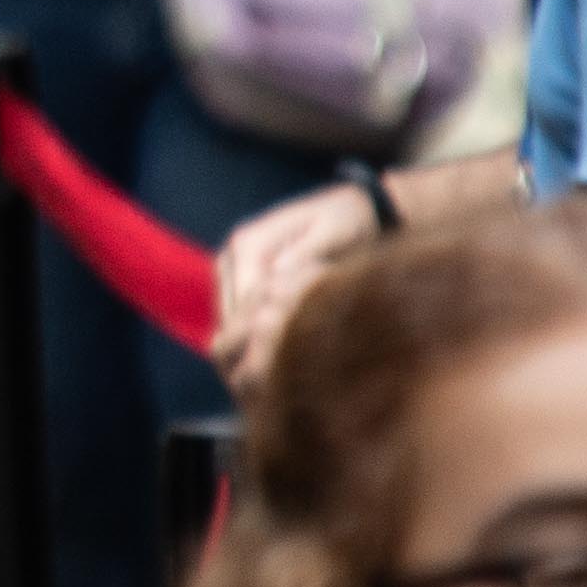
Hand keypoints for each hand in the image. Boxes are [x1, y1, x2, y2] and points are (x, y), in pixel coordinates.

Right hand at [215, 183, 381, 386]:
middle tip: (281, 378)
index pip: (242, 300)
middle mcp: (233, 254)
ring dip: (253, 343)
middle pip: (231, 314)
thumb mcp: (334, 233)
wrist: (355, 208)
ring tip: (281, 373)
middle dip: (254, 346)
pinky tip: (280, 354)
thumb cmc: (349, 221)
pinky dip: (256, 335)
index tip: (286, 363)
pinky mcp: (244, 278)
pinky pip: (241, 315)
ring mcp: (235, 266)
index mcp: (248, 243)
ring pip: (231, 318)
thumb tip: (277, 278)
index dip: (260, 335)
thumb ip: (304, 255)